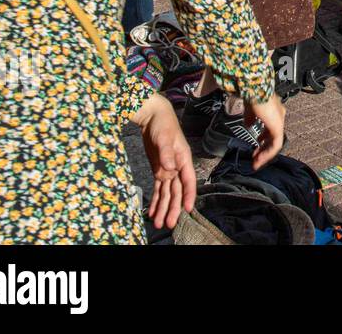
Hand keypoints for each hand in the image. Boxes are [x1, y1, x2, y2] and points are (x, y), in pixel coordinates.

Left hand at [137, 94, 195, 229]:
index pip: (188, 181)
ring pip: (167, 193)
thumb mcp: (165, 137)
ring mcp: (168, 170)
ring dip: (164, 208)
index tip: (188, 209)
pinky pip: (158, 189)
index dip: (188, 195)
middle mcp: (178, 167)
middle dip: (174, 208)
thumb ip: (167, 153)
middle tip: (170, 223)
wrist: (153, 117)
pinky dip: (156, 200)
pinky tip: (153, 212)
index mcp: (183, 159)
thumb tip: (169, 168)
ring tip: (160, 224)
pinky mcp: (158, 170)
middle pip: (177, 191)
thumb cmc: (163, 124)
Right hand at [245, 95, 285, 168]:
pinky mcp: (278, 127)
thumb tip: (249, 126)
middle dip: (264, 150)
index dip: (263, 139)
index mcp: (273, 112)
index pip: (270, 129)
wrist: (255, 89)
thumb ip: (250, 118)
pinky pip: (275, 144)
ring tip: (257, 162)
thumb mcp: (250, 109)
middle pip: (273, 138)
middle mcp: (278, 116)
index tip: (256, 146)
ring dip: (265, 154)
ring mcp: (279, 122)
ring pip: (275, 143)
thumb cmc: (252, 95)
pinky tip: (260, 158)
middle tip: (256, 158)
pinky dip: (268, 153)